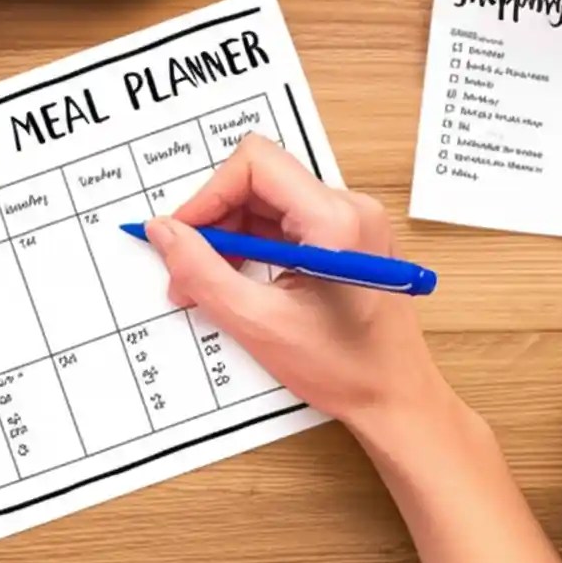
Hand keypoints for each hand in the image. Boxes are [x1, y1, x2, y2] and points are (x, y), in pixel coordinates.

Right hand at [143, 135, 455, 432]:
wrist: (396, 398)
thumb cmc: (347, 368)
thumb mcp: (259, 323)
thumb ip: (203, 272)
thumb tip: (164, 232)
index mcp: (336, 219)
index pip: (255, 164)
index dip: (208, 194)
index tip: (181, 234)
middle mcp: (349, 207)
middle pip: (259, 180)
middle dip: (215, 221)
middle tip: (188, 270)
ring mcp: (350, 221)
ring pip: (268, 201)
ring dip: (230, 237)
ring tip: (210, 284)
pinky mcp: (345, 238)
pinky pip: (285, 222)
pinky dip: (253, 248)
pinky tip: (239, 284)